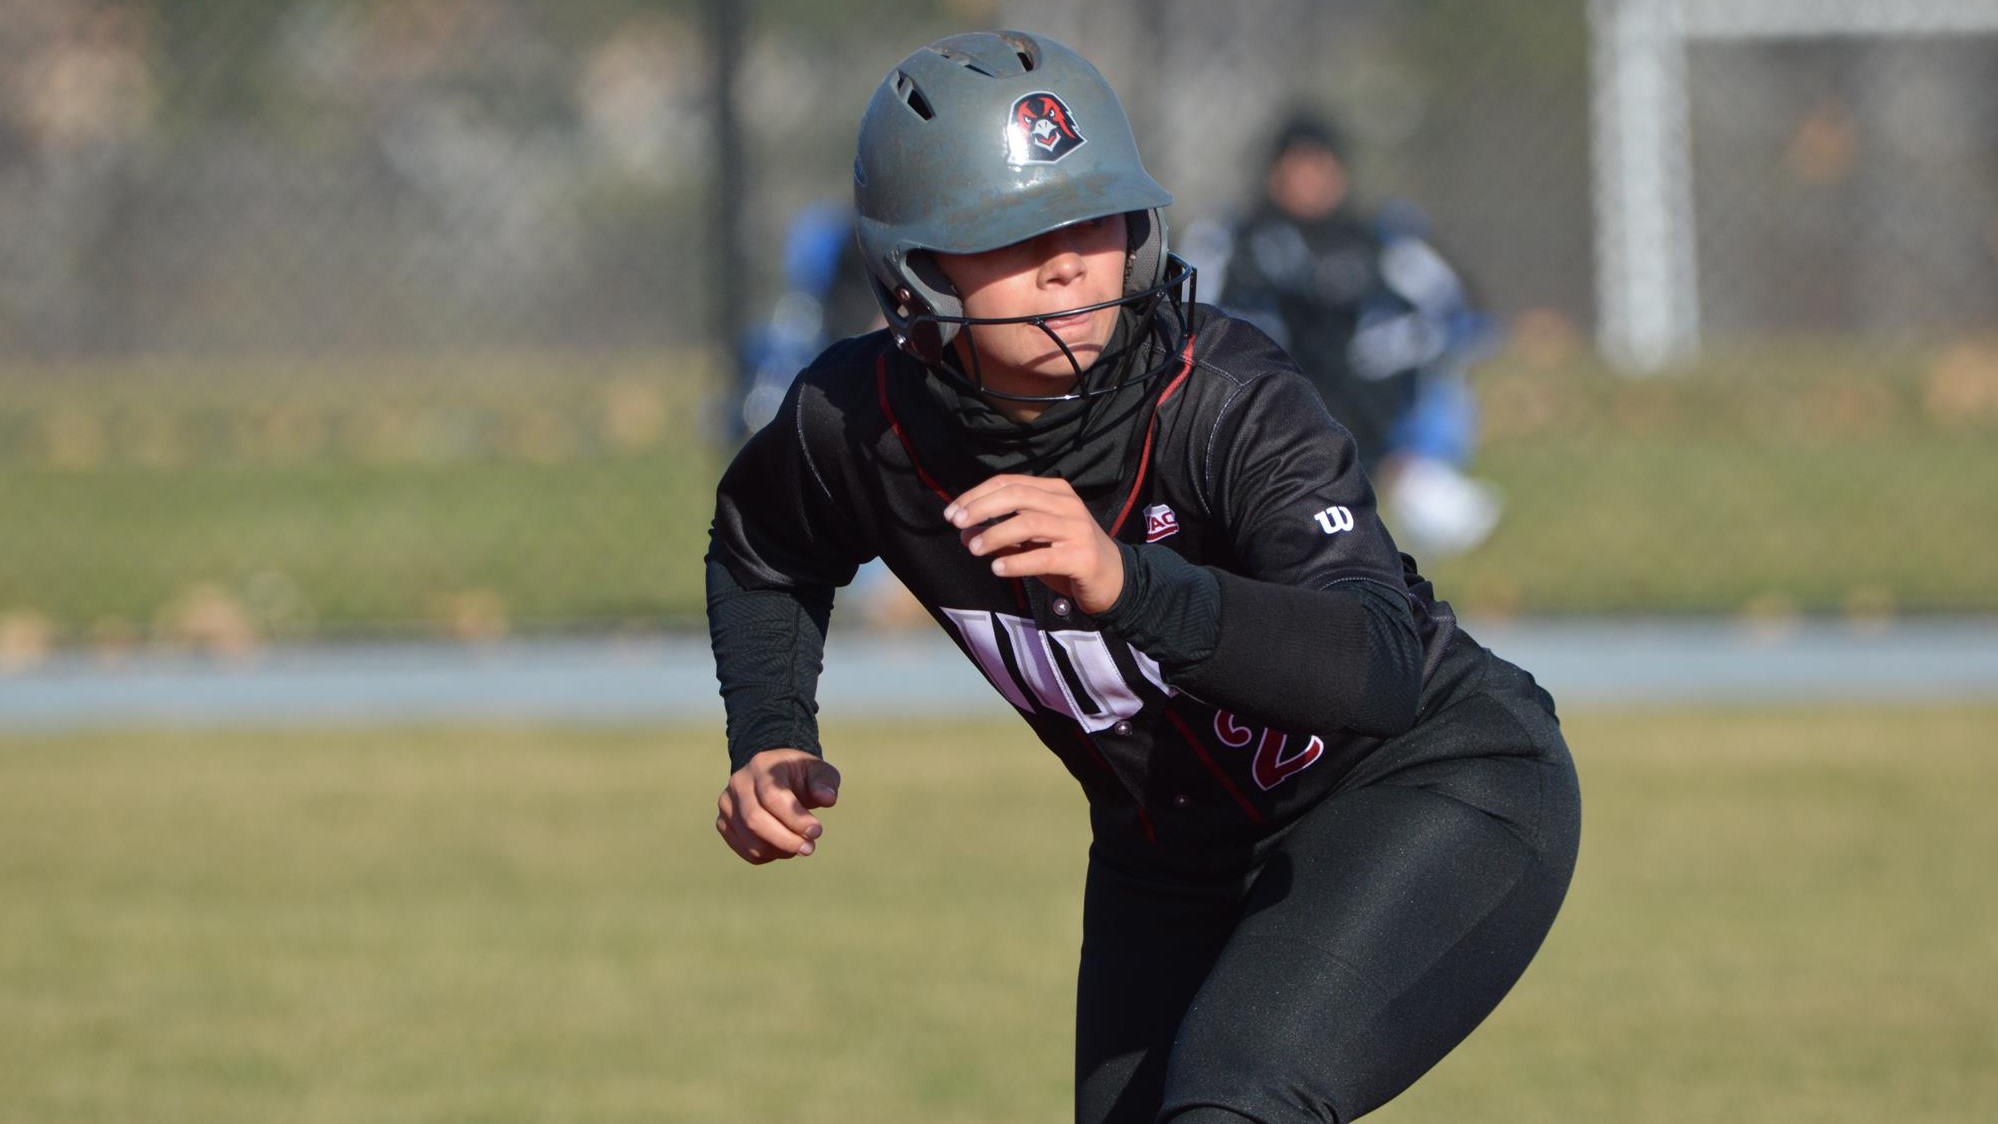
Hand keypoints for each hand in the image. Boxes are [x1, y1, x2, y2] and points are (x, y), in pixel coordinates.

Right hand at [716, 748, 841, 863]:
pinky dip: (768, 855)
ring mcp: (727, 804)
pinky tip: (783, 847)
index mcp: (761, 765)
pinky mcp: (724, 823)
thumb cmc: (800, 774)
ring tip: (800, 845)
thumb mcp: (818, 770)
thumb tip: (828, 798)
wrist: (774, 775)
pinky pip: (745, 850)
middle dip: (786, 840)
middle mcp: (738, 783)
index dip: (794, 818)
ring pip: (750, 840)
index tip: (816, 831)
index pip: (772, 796)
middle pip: (755, 820)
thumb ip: (825, 782)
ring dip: (779, 850)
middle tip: (809, 848)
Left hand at [945, 474, 1123, 614]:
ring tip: (974, 548)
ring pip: (1029, 522)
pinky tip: (997, 568)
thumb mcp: (1032, 542)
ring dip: (996, 534)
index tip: (951, 513)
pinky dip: (1017, 562)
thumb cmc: (1068, 556)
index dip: (977, 495)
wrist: (1114, 580)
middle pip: (1018, 495)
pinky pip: (1044, 557)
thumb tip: (965, 533)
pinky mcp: (1082, 557)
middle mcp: (1067, 504)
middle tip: (957, 523)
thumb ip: (1001, 536)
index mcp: (1055, 491)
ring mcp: (1077, 529)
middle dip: (982, 507)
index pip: (1009, 483)